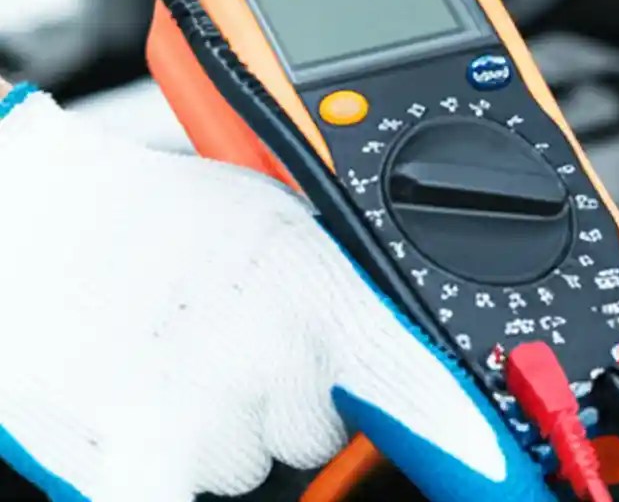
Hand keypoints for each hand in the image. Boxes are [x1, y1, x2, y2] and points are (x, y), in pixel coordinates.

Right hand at [0, 85, 552, 501]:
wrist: (32, 218)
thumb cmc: (148, 214)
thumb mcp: (278, 221)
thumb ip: (346, 283)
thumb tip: (404, 332)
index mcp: (323, 293)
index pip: (418, 387)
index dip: (465, 441)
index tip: (502, 474)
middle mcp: (276, 358)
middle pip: (318, 428)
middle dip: (281, 396)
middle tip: (223, 342)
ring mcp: (208, 414)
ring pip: (249, 461)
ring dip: (217, 427)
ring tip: (169, 357)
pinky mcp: (136, 458)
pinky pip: (177, 501)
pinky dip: (173, 478)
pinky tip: (160, 445)